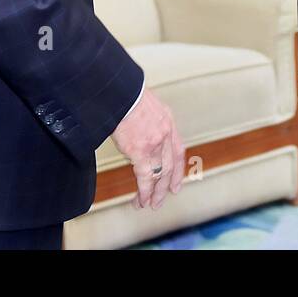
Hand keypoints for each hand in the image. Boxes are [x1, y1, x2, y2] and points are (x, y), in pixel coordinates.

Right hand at [111, 87, 184, 209]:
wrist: (119, 92)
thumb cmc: (126, 95)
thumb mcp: (146, 105)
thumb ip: (149, 120)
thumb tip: (141, 130)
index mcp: (168, 120)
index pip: (178, 149)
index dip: (178, 168)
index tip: (176, 181)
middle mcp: (166, 133)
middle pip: (171, 165)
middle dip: (167, 185)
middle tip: (162, 199)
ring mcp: (155, 143)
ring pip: (160, 174)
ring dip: (155, 192)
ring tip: (150, 204)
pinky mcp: (141, 151)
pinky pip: (145, 176)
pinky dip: (144, 190)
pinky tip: (141, 199)